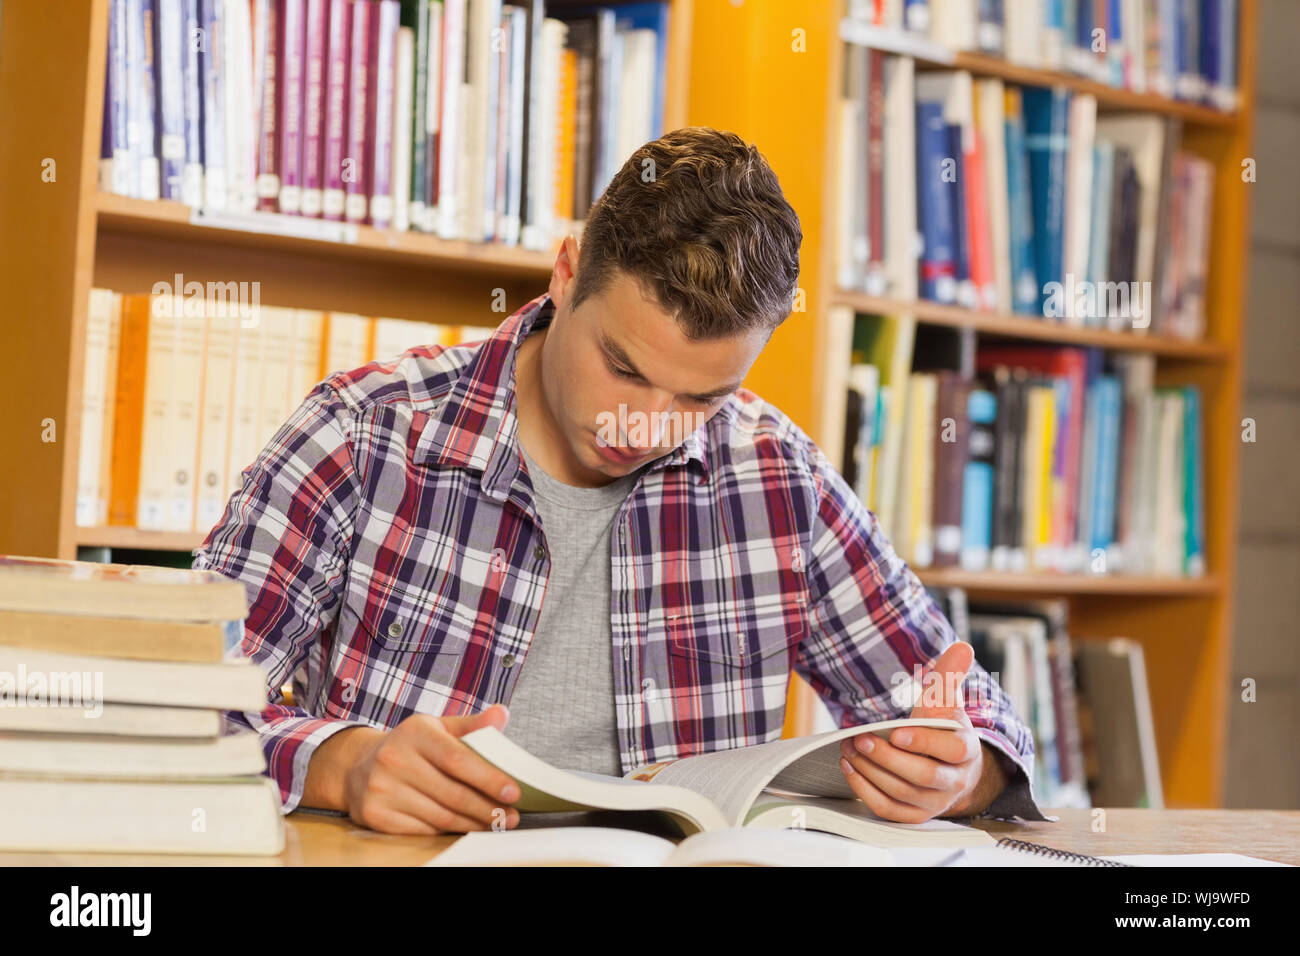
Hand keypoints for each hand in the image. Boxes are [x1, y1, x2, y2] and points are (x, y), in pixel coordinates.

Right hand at [343, 704, 522, 834]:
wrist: (357, 767)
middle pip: (453, 793)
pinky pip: (423, 830)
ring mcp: (382, 789)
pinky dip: (449, 832)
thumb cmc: (410, 746)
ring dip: (473, 823)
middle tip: (511, 815)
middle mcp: (395, 759)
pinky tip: (466, 828)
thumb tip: (502, 714)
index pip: (458, 759)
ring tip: (495, 823)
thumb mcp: (437, 728)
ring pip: (441, 816)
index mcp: (415, 732)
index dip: (488, 778)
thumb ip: (472, 725)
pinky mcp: (376, 814)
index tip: (513, 791)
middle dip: (487, 808)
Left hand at [838, 642, 994, 822]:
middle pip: (923, 775)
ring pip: (902, 792)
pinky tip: (849, 767)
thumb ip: (949, 675)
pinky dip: (865, 790)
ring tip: (849, 747)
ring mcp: (933, 802)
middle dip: (888, 758)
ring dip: (871, 770)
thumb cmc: (942, 730)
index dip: (925, 741)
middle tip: (862, 739)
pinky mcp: (913, 815)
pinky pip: (888, 809)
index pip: (951, 749)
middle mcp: (953, 781)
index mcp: (965, 751)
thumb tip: (962, 647)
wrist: (949, 769)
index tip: (897, 733)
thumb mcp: (946, 702)